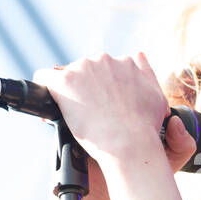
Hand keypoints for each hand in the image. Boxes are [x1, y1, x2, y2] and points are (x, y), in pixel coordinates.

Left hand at [30, 52, 196, 174]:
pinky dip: (43, 88)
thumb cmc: (145, 129)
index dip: (100, 86)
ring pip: (66, 75)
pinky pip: (44, 77)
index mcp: (125, 62)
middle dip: (84, 88)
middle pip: (85, 70)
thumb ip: (147, 74)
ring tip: (72, 115)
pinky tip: (46, 103)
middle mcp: (105, 60)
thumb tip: (139, 54)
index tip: (99, 103)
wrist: (130, 145)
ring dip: (67, 92)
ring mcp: (83, 69)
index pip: (105, 68)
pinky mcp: (64, 82)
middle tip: (87, 113)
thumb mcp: (157, 97)